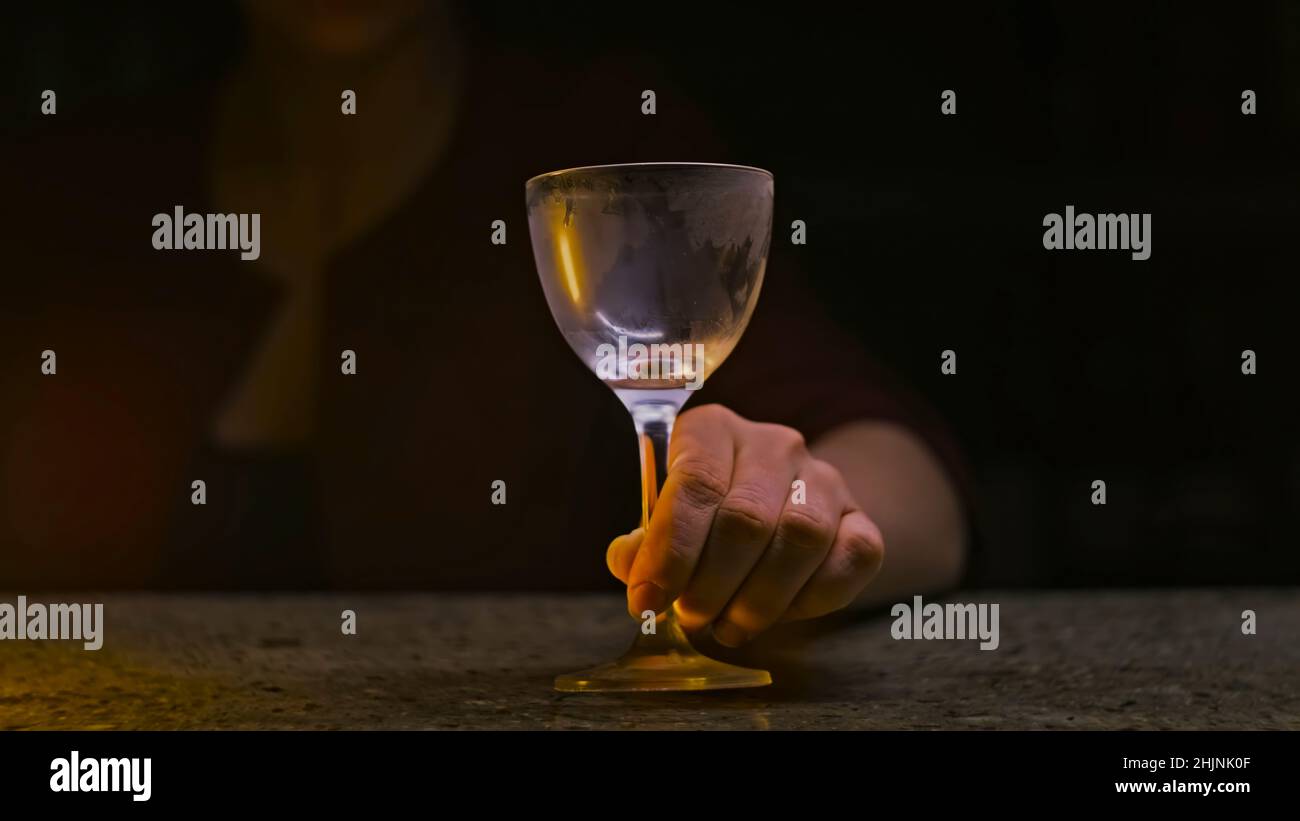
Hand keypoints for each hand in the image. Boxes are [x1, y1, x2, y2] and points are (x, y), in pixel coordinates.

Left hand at [606, 404, 884, 645]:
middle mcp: (773, 444)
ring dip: (759, 599)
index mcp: (713, 430)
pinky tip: (780, 615)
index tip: (648, 600)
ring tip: (729, 627)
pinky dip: (811, 599)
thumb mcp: (665, 522)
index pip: (695, 484)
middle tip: (692, 618)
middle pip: (747, 518)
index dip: (671, 551)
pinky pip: (852, 558)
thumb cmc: (706, 520)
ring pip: (801, 538)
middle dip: (711, 583)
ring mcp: (824, 478)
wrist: (779, 511)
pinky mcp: (860, 517)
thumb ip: (644, 546)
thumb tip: (634, 570)